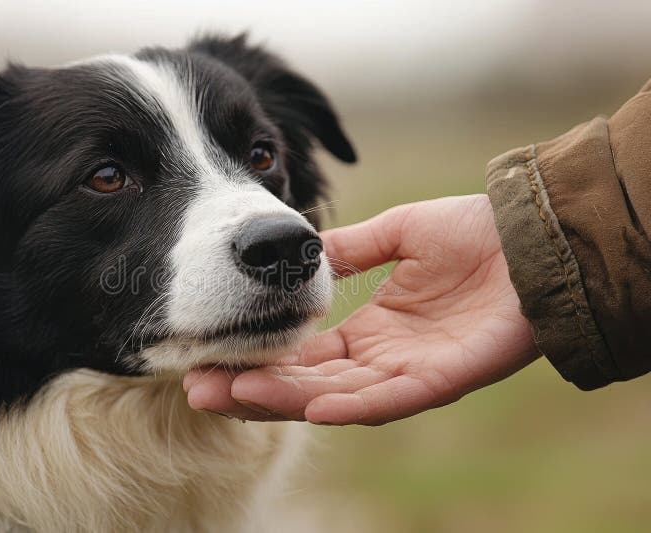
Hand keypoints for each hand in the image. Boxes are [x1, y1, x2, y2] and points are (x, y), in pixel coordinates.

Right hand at [184, 194, 538, 424]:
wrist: (533, 236)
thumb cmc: (475, 233)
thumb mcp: (397, 232)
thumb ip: (349, 249)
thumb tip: (295, 251)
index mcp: (370, 330)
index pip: (301, 355)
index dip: (256, 356)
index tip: (209, 352)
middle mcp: (381, 360)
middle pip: (304, 384)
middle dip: (251, 388)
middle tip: (197, 387)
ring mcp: (407, 375)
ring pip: (333, 398)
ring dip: (280, 401)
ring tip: (227, 396)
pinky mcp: (439, 381)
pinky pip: (387, 401)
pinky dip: (349, 406)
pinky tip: (307, 407)